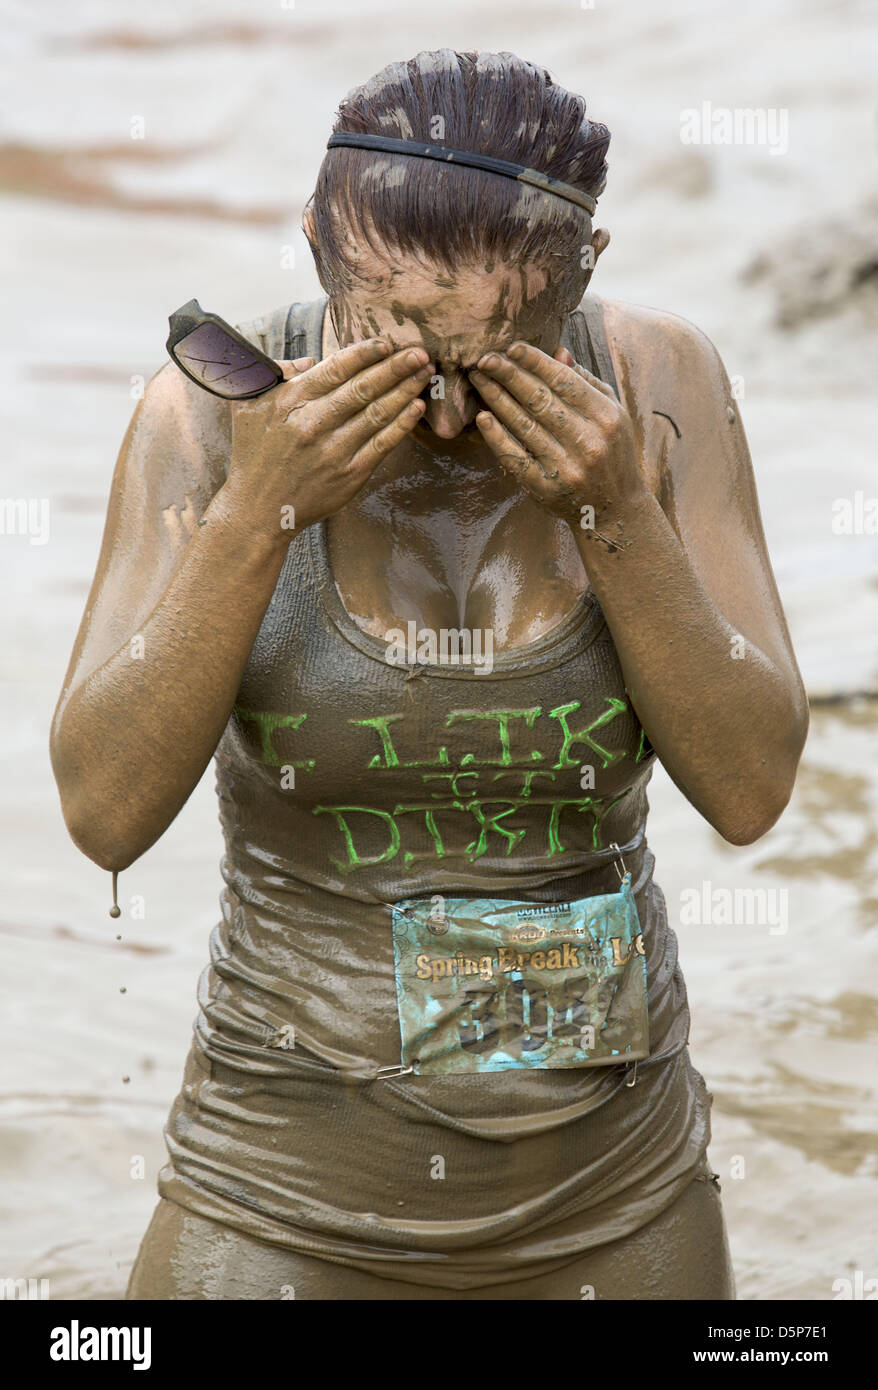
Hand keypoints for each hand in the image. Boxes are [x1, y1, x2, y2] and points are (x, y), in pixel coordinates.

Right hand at [221, 339, 432, 539]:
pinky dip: (402, 424)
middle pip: (363, 388)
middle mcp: (314, 424)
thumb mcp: (248, 406)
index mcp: (291, 402)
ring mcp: (334, 451)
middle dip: (396, 366)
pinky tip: (417, 407)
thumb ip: (276, 375)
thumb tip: (310, 359)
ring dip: (405, 390)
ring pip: (378, 413)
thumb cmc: (255, 454)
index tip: (386, 342)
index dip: (364, 353)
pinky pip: (383, 444)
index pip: (335, 368)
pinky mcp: (350, 475)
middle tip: (420, 351)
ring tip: (425, 373)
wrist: (259, 509)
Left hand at [468, 342, 645, 537]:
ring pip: (524, 425)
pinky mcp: (546, 488)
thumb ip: (585, 383)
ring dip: (497, 399)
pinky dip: (496, 436)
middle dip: (509, 375)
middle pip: (540, 400)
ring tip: (479, 380)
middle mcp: (588, 441)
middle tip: (485, 358)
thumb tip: (558, 352)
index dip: (535, 362)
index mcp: (606, 417)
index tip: (511, 347)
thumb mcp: (612, 414)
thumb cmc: (612, 453)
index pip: (564, 381)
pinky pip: (515, 457)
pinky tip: (483, 417)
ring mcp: (566, 467)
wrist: (615, 510)